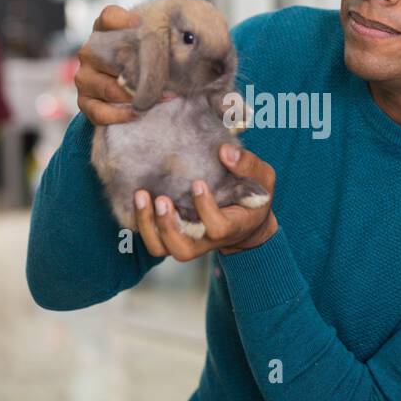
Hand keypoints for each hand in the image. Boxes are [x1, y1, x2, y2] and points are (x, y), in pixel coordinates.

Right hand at [75, 4, 173, 125]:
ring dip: (138, 97)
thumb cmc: (142, 59)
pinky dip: (121, 115)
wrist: (128, 87)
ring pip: (110, 89)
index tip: (145, 27)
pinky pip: (99, 112)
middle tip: (168, 78)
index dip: (127, 20)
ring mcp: (85, 78)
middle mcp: (90, 52)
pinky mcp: (84, 102)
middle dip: (142, 71)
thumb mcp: (151, 42)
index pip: (110, 17)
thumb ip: (158, 35)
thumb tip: (180, 38)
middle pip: (112, 57)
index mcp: (104, 30)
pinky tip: (138, 114)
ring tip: (161, 98)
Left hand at [133, 143, 277, 260]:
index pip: (218, 228)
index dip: (206, 209)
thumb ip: (248, 165)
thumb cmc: (254, 197)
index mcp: (231, 227)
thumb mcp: (262, 178)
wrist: (246, 220)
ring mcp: (187, 240)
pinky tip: (138, 198)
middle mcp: (206, 240)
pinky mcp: (173, 235)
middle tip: (161, 199)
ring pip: (162, 248)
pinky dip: (141, 223)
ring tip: (142, 196)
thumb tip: (225, 151)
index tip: (198, 184)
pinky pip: (152, 239)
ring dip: (148, 225)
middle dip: (168, 226)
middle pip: (182, 248)